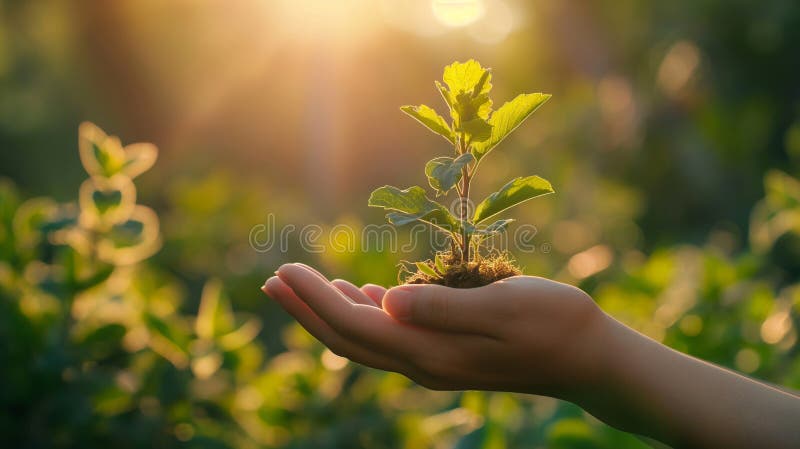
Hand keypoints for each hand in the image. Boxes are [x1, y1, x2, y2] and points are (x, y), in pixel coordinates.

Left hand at [261, 263, 606, 395]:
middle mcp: (423, 363)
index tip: (285, 269)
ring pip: (364, 339)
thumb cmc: (555, 323)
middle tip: (271, 280)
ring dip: (327, 312)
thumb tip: (385, 302)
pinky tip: (357, 293)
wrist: (588, 358)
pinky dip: (363, 314)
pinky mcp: (445, 353)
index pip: (356, 326)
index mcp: (431, 352)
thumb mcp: (502, 307)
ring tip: (297, 286)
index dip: (315, 299)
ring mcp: (432, 362)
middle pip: (347, 339)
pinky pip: (389, 336)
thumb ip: (442, 308)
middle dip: (306, 310)